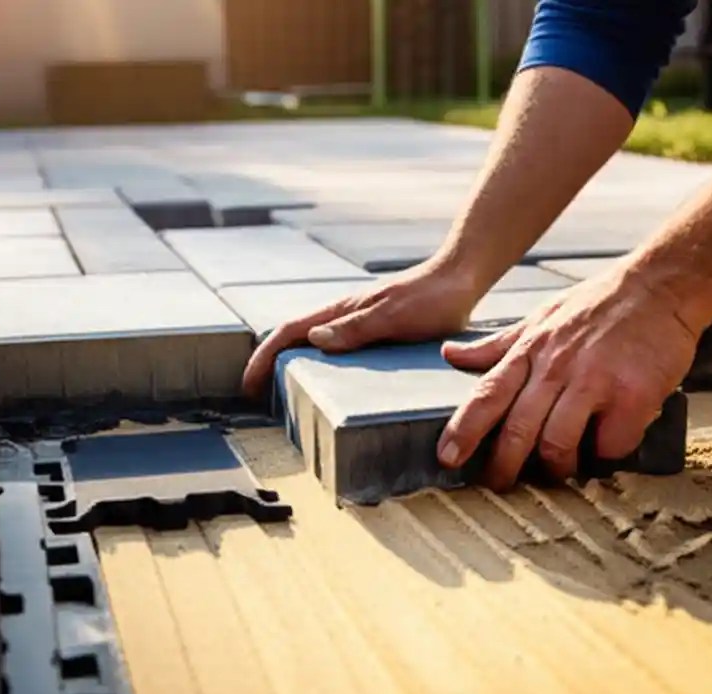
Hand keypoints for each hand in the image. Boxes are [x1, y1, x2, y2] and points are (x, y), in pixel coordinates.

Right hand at [241, 259, 485, 396]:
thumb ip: (356, 327)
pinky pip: (340, 350)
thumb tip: (315, 340)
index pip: (289, 332)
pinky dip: (325, 367)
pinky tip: (336, 388)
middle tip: (262, 399)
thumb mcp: (393, 316)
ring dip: (296, 367)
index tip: (249, 385)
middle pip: (296, 339)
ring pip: (316, 345)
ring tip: (290, 399)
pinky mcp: (377, 330)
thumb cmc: (432, 297)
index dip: (264, 358)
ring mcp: (360, 322)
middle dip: (271, 365)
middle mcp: (345, 315)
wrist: (463, 277)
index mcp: (341, 311)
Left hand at [436, 264, 697, 489]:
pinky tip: (609, 444)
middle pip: (518, 429)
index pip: (486, 395)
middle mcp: (555, 366)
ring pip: (558, 443)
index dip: (464, 430)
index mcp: (530, 350)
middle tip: (500, 485)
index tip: (446, 458)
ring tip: (560, 470)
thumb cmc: (598, 304)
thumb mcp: (540, 316)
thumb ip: (498, 344)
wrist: (660, 286)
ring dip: (556, 466)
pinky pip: (609, 444)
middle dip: (504, 466)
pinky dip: (606, 453)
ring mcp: (593, 381)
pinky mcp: (631, 395)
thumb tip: (450, 353)